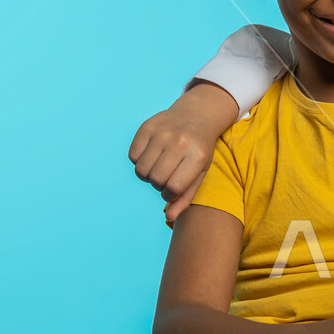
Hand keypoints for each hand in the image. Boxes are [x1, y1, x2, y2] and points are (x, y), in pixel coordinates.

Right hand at [129, 82, 237, 222]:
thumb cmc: (199, 150)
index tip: (173, 189)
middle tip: (166, 176)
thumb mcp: (200, 173)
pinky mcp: (147, 126)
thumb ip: (186, 197)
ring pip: (141, 170)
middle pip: (155, 179)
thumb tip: (169, 217)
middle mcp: (179, 142)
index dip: (169, 194)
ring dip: (147, 174)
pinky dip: (139, 160)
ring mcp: (162, 133)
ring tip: (159, 166)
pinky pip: (132, 156)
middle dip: (158, 184)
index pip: (173, 187)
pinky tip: (152, 154)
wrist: (197, 115)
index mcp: (197, 156)